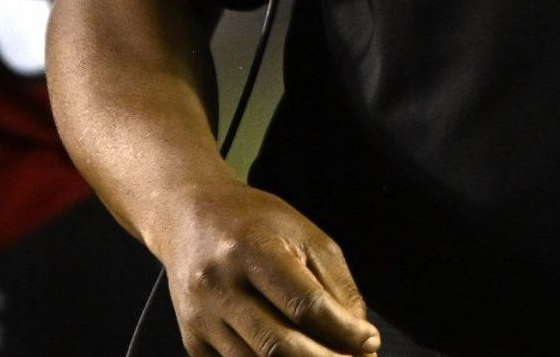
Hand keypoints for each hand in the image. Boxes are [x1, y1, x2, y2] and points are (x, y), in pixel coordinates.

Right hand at [156, 174, 378, 356]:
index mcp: (251, 248)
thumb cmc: (254, 222)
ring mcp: (201, 318)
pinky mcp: (193, 341)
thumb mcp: (304, 235)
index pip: (305, 305)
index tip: (369, 341)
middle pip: (280, 346)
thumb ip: (336, 286)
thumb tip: (361, 341)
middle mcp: (219, 286)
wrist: (190, 216)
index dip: (343, 331)